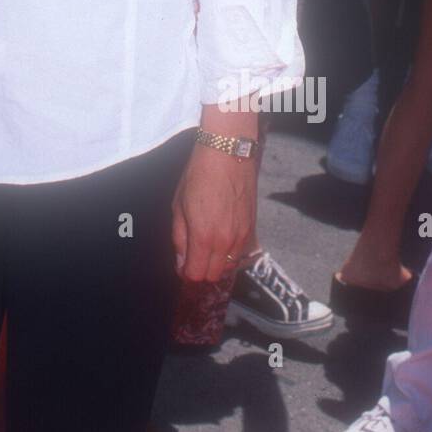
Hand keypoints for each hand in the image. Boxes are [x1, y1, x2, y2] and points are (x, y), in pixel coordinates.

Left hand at [171, 142, 255, 281]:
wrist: (228, 155)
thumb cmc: (198, 176)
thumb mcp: (179, 205)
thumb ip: (180, 237)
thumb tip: (181, 262)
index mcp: (204, 236)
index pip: (196, 274)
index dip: (185, 272)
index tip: (181, 263)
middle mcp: (226, 242)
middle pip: (213, 275)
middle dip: (200, 271)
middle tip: (192, 256)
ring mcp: (242, 237)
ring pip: (230, 267)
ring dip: (216, 264)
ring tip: (207, 248)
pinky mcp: (252, 230)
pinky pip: (241, 255)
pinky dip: (230, 255)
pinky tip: (222, 241)